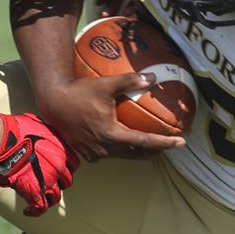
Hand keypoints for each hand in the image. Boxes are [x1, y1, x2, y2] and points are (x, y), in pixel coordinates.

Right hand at [0, 112, 78, 215]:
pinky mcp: (32, 190)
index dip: (65, 168)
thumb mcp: (39, 123)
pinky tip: (28, 211)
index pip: (73, 166)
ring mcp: (47, 180)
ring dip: (47, 198)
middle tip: (46, 182)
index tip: (57, 169)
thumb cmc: (16, 127)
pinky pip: (40, 207)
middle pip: (66, 182)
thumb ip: (46, 133)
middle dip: (58, 183)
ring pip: (55, 197)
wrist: (1, 138)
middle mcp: (59, 167)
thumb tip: (43, 135)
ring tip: (38, 198)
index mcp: (62, 150)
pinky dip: (35, 211)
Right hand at [37, 75, 185, 162]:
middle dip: (155, 151)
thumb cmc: (79, 92)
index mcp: (111, 134)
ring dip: (138, 151)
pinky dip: (122, 150)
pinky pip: (109, 154)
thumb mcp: (105, 85)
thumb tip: (152, 78)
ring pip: (123, 155)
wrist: (53, 102)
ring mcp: (94, 153)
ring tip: (152, 146)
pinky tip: (125, 142)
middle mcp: (104, 148)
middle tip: (170, 145)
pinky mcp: (86, 153)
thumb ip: (129, 81)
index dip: (164, 143)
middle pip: (136, 153)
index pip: (144, 141)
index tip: (181, 142)